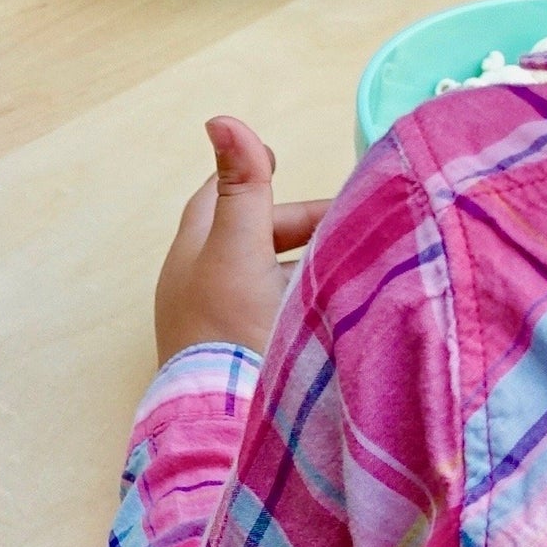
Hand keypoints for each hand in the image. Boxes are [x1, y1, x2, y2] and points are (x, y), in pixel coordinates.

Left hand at [153, 117, 329, 362]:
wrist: (226, 427)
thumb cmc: (231, 332)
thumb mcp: (239, 250)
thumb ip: (241, 188)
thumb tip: (222, 119)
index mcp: (193, 257)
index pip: (217, 198)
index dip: (255, 178)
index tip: (290, 166)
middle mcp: (200, 290)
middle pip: (248, 239)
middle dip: (294, 226)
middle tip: (347, 227)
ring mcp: (220, 329)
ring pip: (267, 281)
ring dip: (305, 268)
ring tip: (353, 267)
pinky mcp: (242, 363)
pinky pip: (276, 318)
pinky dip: (306, 305)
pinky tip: (337, 314)